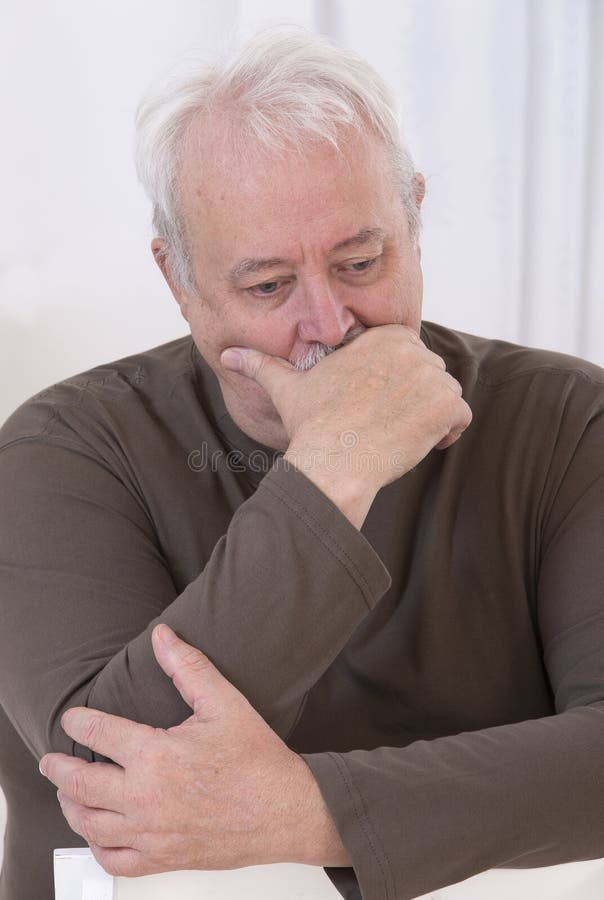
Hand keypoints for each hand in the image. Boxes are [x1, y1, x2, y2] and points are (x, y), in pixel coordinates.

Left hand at [39, 625, 349, 875]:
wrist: (288, 811)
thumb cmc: (258, 760)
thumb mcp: (224, 703)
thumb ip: (188, 667)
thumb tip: (163, 636)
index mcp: (158, 756)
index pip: (99, 734)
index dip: (79, 723)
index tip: (72, 719)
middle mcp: (146, 798)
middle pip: (80, 784)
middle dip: (58, 768)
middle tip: (51, 759)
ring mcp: (152, 833)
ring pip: (89, 824)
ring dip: (70, 805)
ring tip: (66, 792)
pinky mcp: (163, 858)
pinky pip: (113, 859)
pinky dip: (95, 846)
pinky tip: (96, 832)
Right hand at [222, 326, 471, 525]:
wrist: (334, 461)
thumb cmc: (312, 424)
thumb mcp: (287, 387)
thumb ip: (261, 364)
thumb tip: (227, 353)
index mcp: (385, 336)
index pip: (407, 357)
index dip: (393, 384)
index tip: (372, 405)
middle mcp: (414, 349)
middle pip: (427, 376)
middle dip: (412, 400)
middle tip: (382, 423)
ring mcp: (434, 376)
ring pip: (443, 397)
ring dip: (428, 417)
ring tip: (395, 433)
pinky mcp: (448, 405)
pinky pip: (461, 418)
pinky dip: (446, 433)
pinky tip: (415, 443)